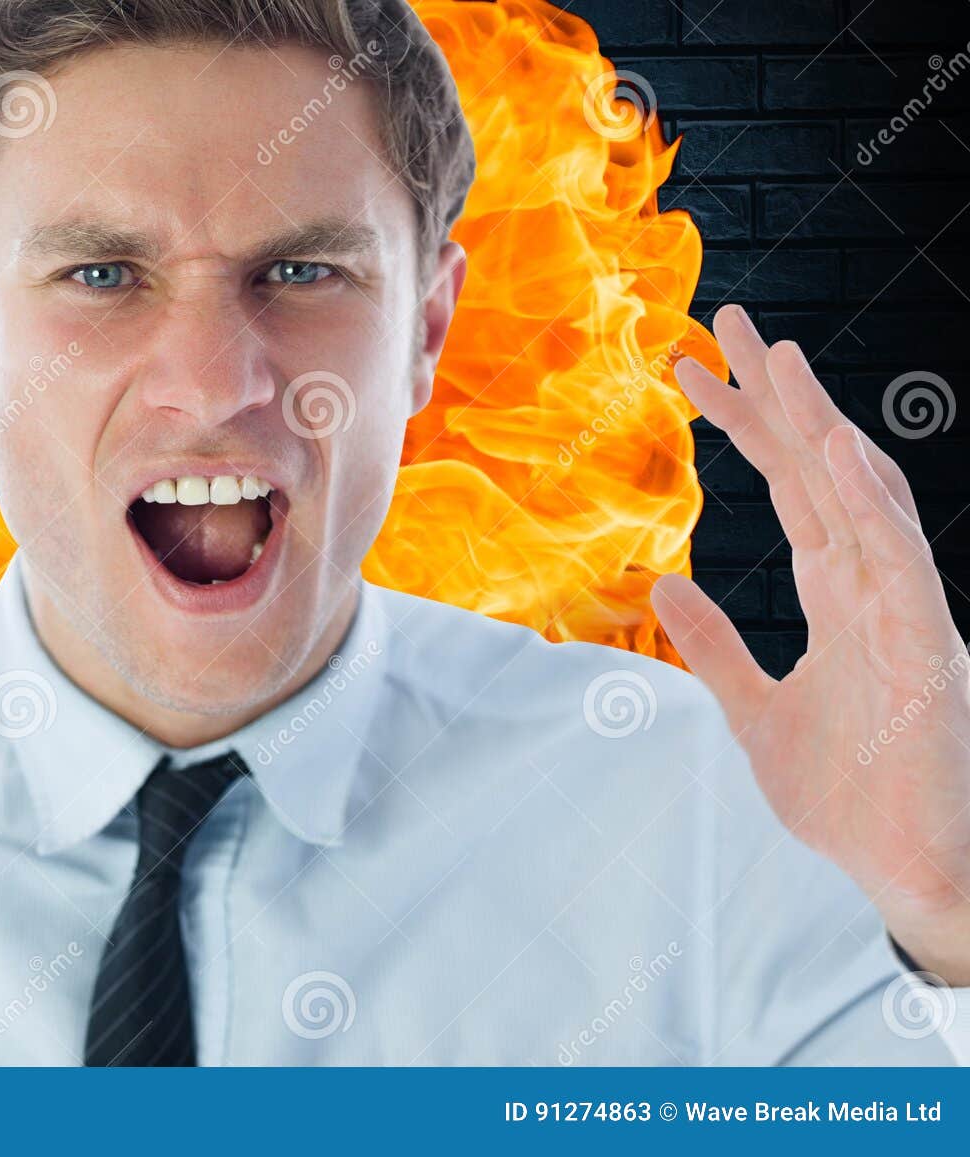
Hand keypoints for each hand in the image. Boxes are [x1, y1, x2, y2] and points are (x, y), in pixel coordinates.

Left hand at [650, 303, 969, 984]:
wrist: (910, 873)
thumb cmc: (849, 796)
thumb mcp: (754, 714)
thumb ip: (717, 648)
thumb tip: (663, 584)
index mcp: (838, 596)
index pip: (788, 489)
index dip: (748, 428)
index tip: (696, 372)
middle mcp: (873, 588)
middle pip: (821, 472)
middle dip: (779, 398)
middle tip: (731, 323)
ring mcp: (903, 614)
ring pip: (862, 501)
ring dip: (822, 429)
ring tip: (783, 362)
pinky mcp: (925, 653)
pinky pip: (898, 565)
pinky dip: (869, 508)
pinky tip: (838, 453)